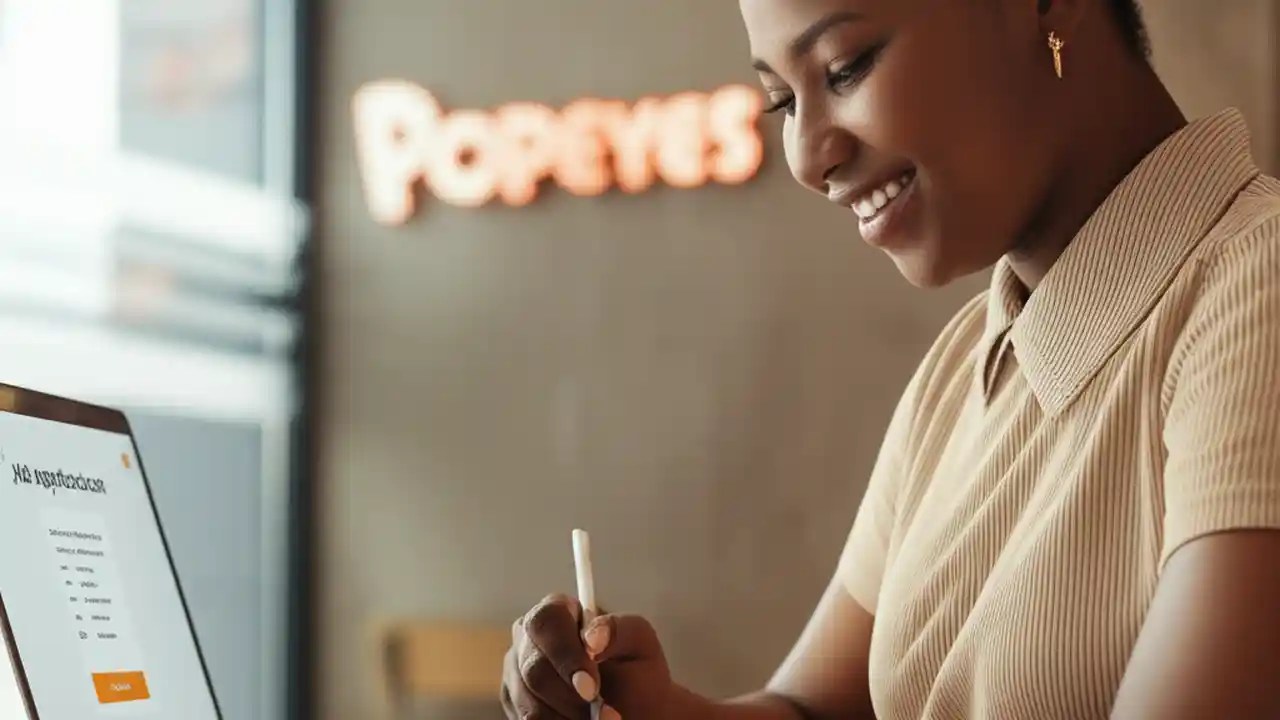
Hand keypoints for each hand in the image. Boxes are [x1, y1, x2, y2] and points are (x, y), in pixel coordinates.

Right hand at [501, 594, 672, 719]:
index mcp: (559, 612)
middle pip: (533, 667)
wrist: (636, 716)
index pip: (546, 620)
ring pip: (529, 704)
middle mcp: (529, 639)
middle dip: (571, 698)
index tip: (590, 687)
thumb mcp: (641, 647)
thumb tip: (591, 636)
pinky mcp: (515, 705)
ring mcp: (516, 673)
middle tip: (605, 714)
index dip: (564, 654)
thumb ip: (620, 630)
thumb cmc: (638, 678)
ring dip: (569, 719)